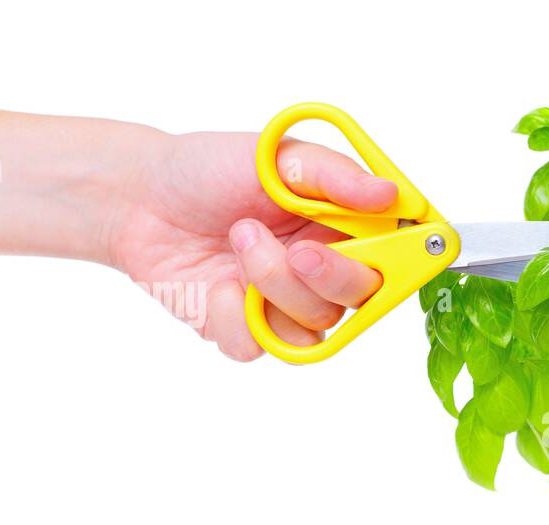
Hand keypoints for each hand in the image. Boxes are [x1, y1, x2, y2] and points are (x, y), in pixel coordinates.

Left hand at [110, 131, 393, 360]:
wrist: (140, 200)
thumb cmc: (209, 170)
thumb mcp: (276, 156)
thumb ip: (336, 175)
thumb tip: (391, 195)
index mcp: (347, 226)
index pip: (399, 254)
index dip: (408, 259)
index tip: (395, 253)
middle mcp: (326, 269)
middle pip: (363, 297)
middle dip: (332, 276)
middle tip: (300, 252)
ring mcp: (290, 304)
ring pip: (314, 322)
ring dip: (273, 281)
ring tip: (238, 238)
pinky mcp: (251, 331)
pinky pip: (262, 344)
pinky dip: (235, 313)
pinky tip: (218, 281)